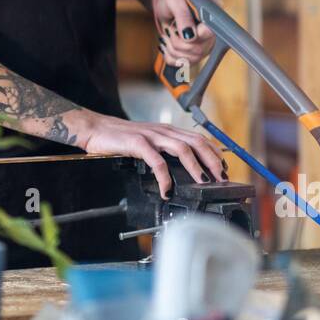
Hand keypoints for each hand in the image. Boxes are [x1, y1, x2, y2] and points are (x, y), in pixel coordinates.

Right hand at [70, 110, 225, 198]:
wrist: (96, 129)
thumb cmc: (121, 139)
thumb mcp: (149, 142)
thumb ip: (165, 150)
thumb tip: (185, 167)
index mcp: (168, 131)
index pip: (199, 139)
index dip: (214, 153)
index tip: (224, 169)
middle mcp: (164, 131)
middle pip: (196, 142)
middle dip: (212, 161)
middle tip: (221, 178)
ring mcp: (151, 136)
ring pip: (182, 149)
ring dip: (195, 167)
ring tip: (202, 182)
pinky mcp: (138, 143)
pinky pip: (157, 160)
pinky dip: (165, 177)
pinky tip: (166, 189)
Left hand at [152, 0, 214, 69]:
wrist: (165, 8)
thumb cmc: (171, 1)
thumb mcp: (174, 0)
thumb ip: (182, 14)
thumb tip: (189, 37)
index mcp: (214, 14)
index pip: (210, 34)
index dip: (193, 35)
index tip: (179, 29)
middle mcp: (214, 32)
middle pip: (197, 50)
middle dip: (176, 41)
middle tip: (171, 27)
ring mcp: (206, 45)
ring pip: (189, 59)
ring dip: (171, 47)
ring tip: (169, 33)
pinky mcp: (196, 55)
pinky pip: (182, 64)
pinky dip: (169, 56)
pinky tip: (168, 43)